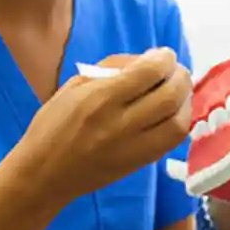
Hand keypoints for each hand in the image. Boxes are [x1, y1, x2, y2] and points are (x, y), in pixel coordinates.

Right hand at [12, 48, 192, 206]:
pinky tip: (172, 113)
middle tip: (177, 71)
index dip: (165, 59)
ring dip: (186, 102)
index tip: (165, 54)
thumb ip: (112, 70)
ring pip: (178, 123)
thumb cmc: (53, 125)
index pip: (149, 72)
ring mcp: (133, 148)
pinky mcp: (139, 164)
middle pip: (170, 96)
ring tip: (178, 92)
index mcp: (100, 99)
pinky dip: (179, 122)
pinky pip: (171, 142)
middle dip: (181, 77)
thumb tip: (148, 60)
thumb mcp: (74, 86)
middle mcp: (120, 124)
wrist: (43, 174)